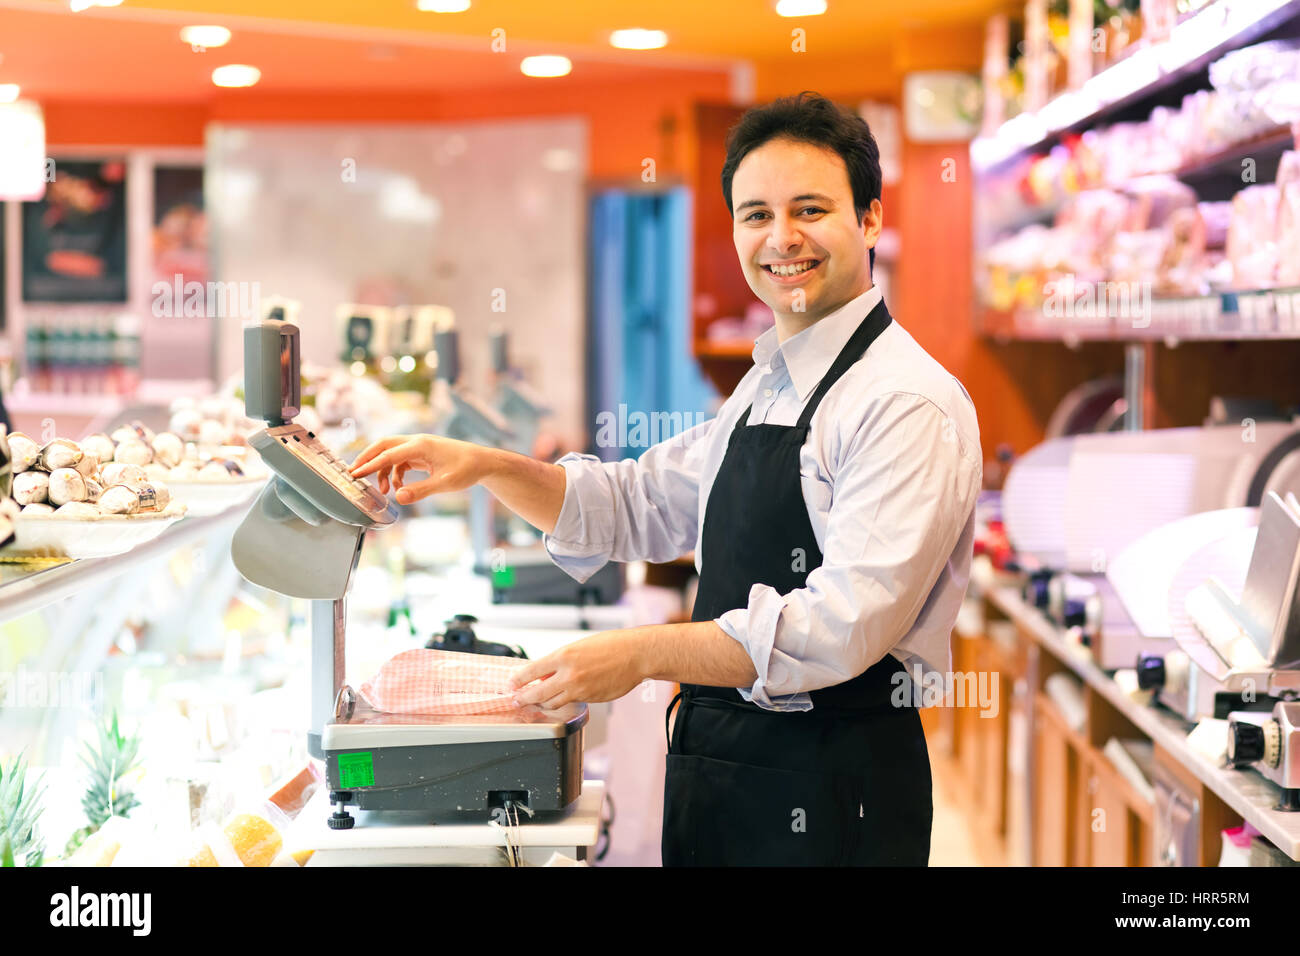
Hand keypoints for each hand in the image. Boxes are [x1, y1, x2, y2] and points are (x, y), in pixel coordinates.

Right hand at [350, 434, 494, 504]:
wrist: (483, 462)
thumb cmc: (466, 470)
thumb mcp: (444, 484)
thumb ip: (420, 491)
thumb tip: (398, 498)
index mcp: (420, 445)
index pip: (388, 454)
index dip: (370, 466)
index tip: (354, 475)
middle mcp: (417, 442)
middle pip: (384, 445)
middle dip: (367, 459)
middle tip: (354, 474)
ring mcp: (419, 446)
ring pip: (391, 454)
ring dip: (383, 470)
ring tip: (384, 491)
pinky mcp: (422, 454)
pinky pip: (401, 461)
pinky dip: (396, 473)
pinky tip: (400, 488)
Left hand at [509, 630, 645, 707]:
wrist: (635, 655)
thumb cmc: (612, 645)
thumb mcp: (580, 646)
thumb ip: (561, 660)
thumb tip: (545, 672)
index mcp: (563, 656)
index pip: (531, 671)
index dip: (518, 680)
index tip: (512, 683)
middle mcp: (568, 674)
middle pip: (536, 693)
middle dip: (523, 698)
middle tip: (516, 700)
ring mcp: (579, 689)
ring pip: (551, 703)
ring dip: (542, 703)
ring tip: (536, 702)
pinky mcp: (589, 699)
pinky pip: (570, 704)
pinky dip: (563, 703)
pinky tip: (560, 700)